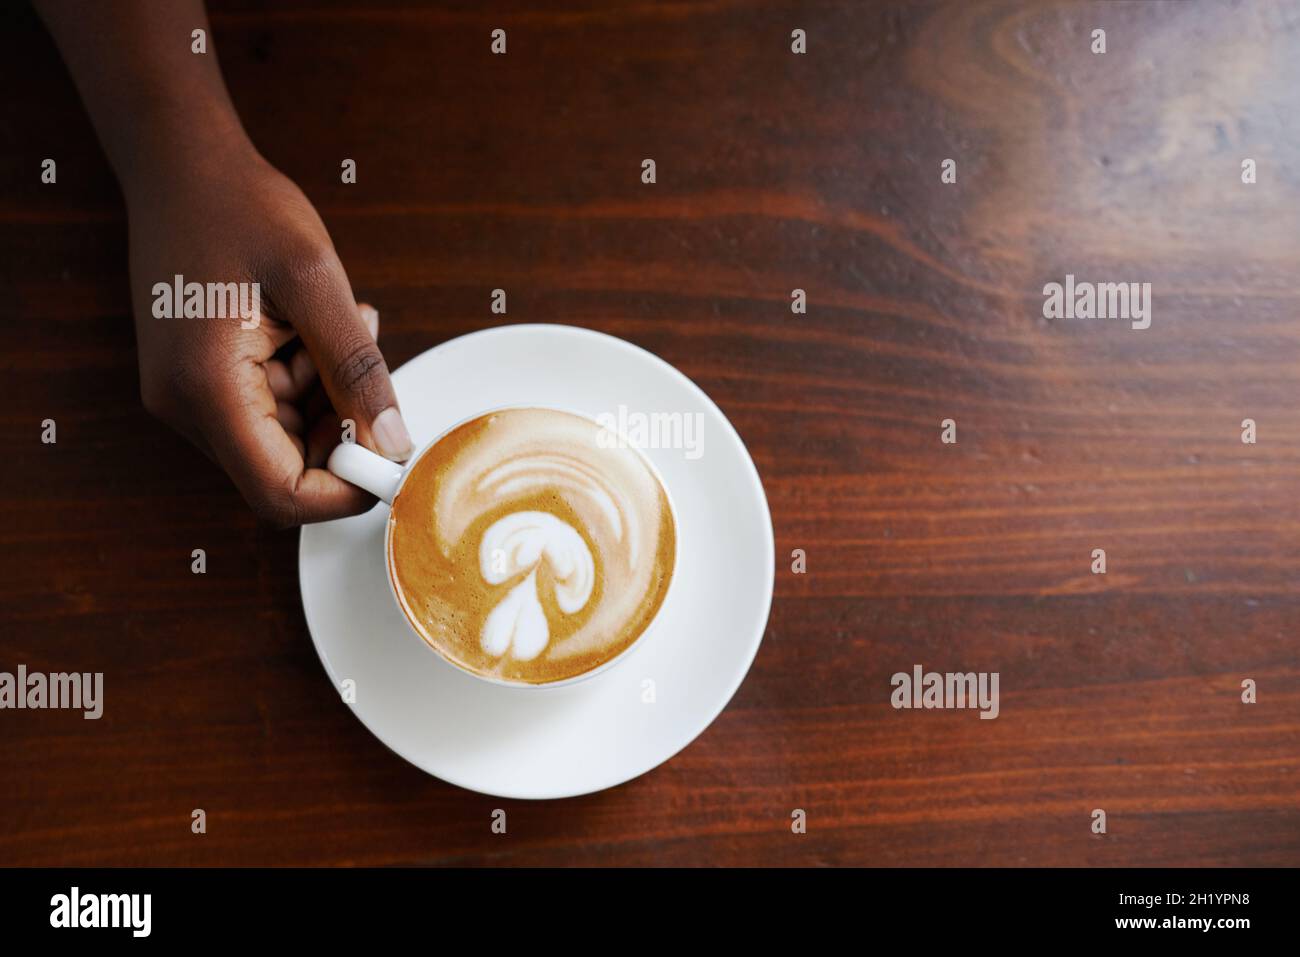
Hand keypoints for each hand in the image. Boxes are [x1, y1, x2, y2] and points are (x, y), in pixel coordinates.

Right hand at [126, 143, 412, 526]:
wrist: (178, 162)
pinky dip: (308, 379)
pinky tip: (314, 325)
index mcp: (206, 389)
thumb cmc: (240, 206)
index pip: (279, 494)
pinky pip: (270, 408)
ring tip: (339, 323)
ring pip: (284, 439)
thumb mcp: (314, 281)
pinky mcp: (201, 381)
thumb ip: (357, 368)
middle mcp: (187, 407)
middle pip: (285, 469)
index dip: (344, 493)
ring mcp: (189, 396)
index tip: (391, 454)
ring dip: (329, 396)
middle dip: (342, 430)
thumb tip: (393, 443)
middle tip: (364, 355)